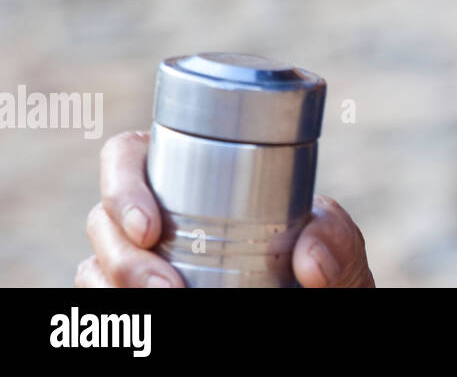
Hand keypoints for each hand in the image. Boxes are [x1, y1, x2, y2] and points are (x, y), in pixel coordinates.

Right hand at [77, 129, 374, 286]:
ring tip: (163, 310)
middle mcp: (155, 216)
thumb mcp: (339, 256)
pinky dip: (108, 310)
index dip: (122, 185)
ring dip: (114, 288)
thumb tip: (310, 254)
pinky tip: (138, 325)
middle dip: (122, 259)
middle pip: (100, 221)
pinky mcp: (133, 299)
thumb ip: (338, 244)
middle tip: (168, 290)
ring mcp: (138, 262)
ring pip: (92, 268)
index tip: (151, 228)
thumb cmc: (324, 278)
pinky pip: (99, 304)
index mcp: (193, 177)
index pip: (127, 156)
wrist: (319, 304)